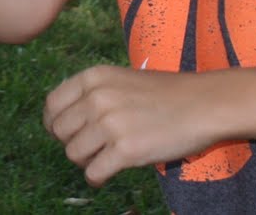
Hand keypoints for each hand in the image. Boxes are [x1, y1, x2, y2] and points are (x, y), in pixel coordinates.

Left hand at [43, 64, 223, 186]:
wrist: (203, 105)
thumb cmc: (164, 94)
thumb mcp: (121, 80)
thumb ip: (92, 94)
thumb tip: (63, 120)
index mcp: (93, 78)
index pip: (52, 105)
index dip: (55, 124)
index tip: (66, 134)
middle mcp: (97, 98)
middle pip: (60, 132)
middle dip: (72, 144)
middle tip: (91, 149)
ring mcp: (110, 124)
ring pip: (73, 154)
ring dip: (86, 162)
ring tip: (103, 159)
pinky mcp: (126, 150)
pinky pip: (93, 173)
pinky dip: (97, 178)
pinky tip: (108, 173)